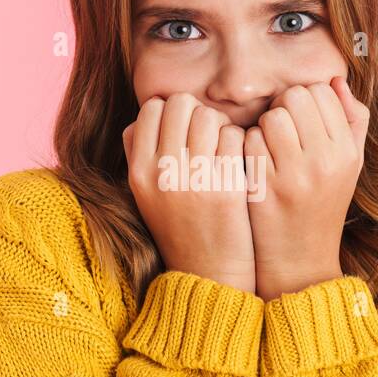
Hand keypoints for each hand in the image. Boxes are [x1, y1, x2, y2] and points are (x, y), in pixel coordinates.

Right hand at [122, 92, 256, 294]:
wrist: (207, 272)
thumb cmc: (178, 227)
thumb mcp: (145, 194)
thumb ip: (140, 152)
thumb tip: (153, 111)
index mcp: (139, 172)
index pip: (152, 108)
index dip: (170, 110)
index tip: (182, 128)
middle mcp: (163, 172)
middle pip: (181, 104)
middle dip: (196, 112)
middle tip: (205, 134)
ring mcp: (196, 179)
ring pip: (208, 115)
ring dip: (218, 125)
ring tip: (220, 147)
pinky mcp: (228, 185)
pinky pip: (234, 136)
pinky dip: (238, 142)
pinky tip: (235, 160)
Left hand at [244, 76, 368, 300]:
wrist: (300, 260)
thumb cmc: (322, 204)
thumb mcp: (349, 165)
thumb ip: (352, 120)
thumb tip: (336, 81)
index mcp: (346, 152)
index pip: (321, 91)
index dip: (304, 100)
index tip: (300, 120)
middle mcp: (324, 161)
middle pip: (294, 97)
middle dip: (283, 108)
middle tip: (281, 131)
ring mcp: (293, 175)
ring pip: (270, 117)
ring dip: (264, 126)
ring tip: (270, 148)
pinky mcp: (263, 187)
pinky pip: (249, 141)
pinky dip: (248, 147)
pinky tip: (256, 165)